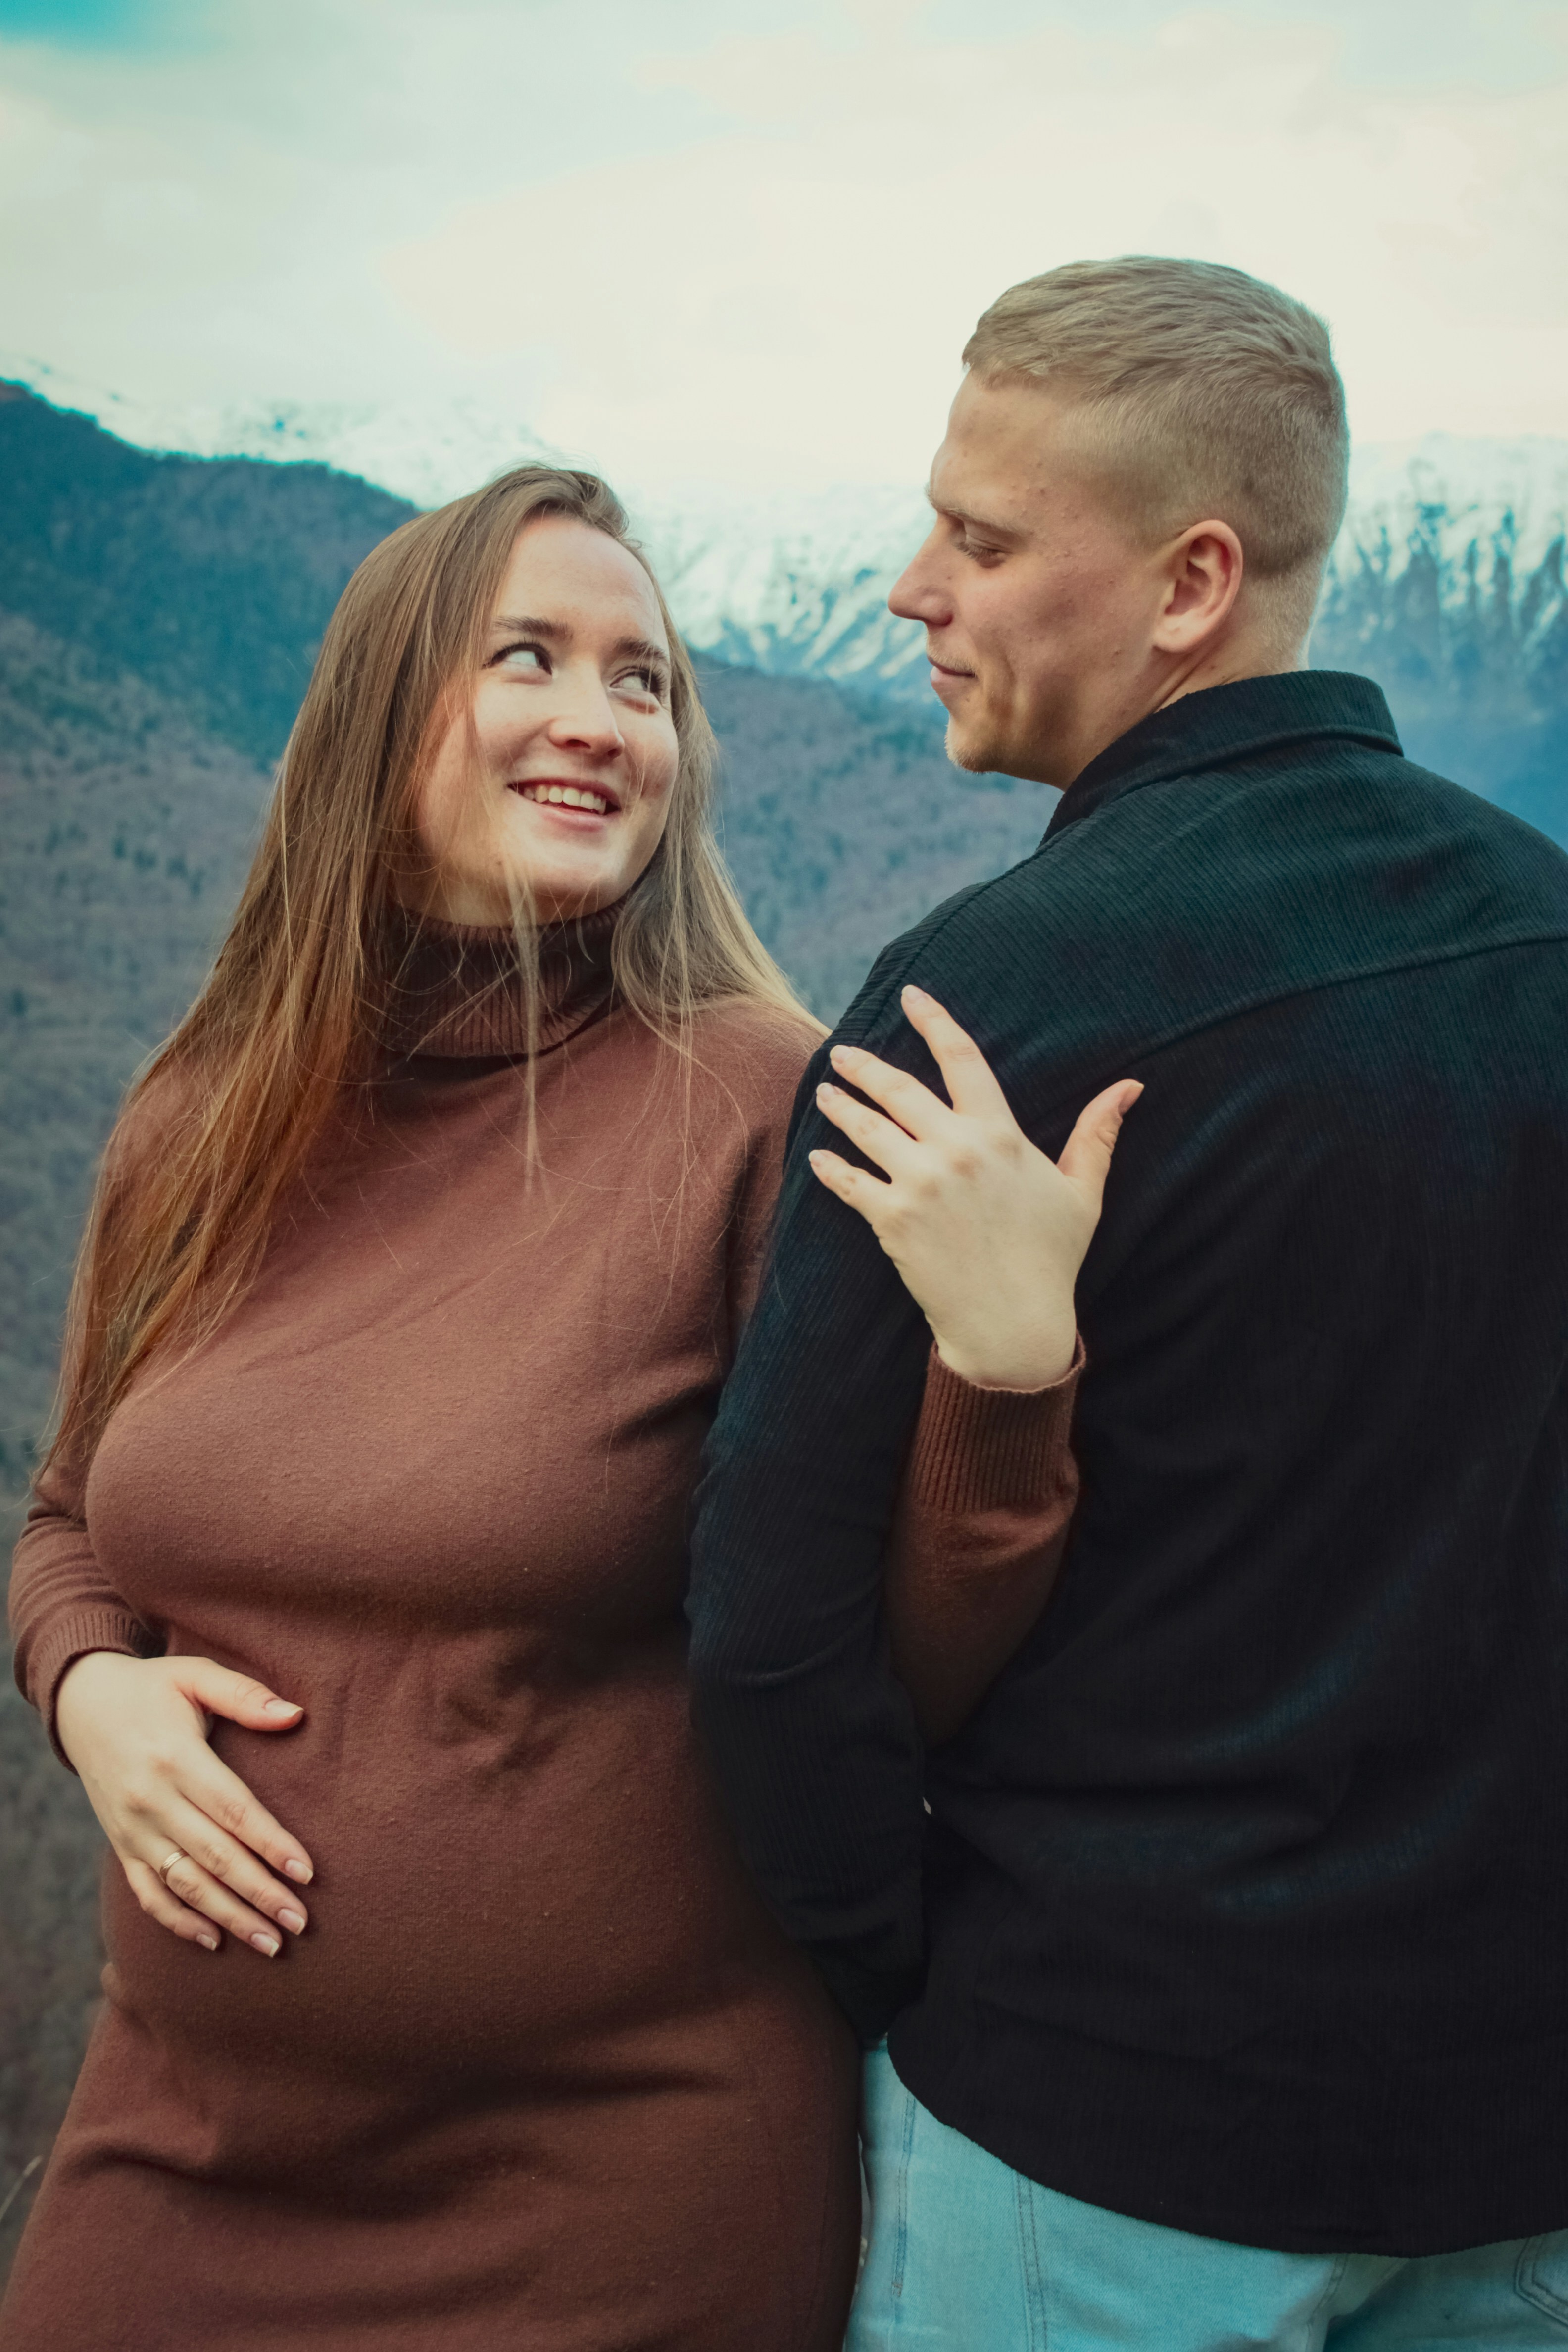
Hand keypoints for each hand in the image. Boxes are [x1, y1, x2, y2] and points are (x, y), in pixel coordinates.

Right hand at [55, 1651, 313, 1956]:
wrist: (82, 1705)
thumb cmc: (153, 1688)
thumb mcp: (195, 1674)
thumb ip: (245, 1695)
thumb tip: (295, 1715)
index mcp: (175, 1758)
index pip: (233, 1810)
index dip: (271, 1844)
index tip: (306, 1872)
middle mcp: (151, 1800)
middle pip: (215, 1856)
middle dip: (259, 1893)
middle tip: (299, 1922)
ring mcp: (133, 1829)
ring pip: (185, 1884)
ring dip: (229, 1917)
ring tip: (270, 1943)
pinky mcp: (121, 1846)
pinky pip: (148, 1893)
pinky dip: (179, 1921)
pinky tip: (213, 1940)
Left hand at [808, 984, 1141, 1389]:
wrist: (1015, 1324)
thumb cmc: (1052, 1258)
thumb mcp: (1083, 1192)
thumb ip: (1098, 1134)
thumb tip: (1131, 1087)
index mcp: (999, 1134)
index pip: (962, 1058)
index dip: (934, 1021)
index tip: (910, 995)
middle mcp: (956, 1150)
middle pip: (899, 1089)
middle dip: (865, 1066)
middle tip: (842, 1052)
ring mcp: (921, 1183)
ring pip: (867, 1129)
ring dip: (841, 1107)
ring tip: (825, 1093)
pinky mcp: (893, 1220)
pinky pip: (851, 1183)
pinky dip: (830, 1168)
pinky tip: (817, 1158)